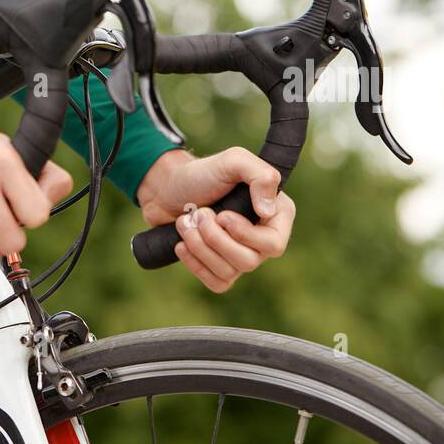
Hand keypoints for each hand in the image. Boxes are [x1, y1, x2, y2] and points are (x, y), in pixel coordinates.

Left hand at [136, 146, 294, 291]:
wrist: (168, 187)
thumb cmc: (203, 172)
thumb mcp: (234, 160)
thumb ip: (260, 175)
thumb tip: (268, 211)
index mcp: (276, 213)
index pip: (274, 244)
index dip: (246, 235)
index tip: (222, 215)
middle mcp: (262, 237)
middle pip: (249, 261)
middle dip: (215, 238)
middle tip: (199, 214)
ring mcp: (242, 254)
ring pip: (229, 273)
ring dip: (200, 246)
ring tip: (186, 222)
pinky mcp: (220, 267)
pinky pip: (217, 283)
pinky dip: (195, 264)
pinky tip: (182, 244)